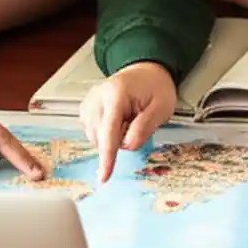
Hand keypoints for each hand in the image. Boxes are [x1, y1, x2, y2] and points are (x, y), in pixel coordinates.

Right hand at [80, 62, 177, 183]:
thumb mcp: (162, 107)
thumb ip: (145, 126)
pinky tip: (118, 121)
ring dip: (113, 137)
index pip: (109, 132)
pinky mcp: (86, 108)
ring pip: (95, 137)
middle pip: (101, 138)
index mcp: (116, 94)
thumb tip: (128, 145)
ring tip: (128, 119)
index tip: (104, 176)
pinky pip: (93, 132)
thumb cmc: (155, 86)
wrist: (145, 71)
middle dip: (120, 140)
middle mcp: (97, 97)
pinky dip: (106, 133)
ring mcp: (89, 102)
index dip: (107, 157)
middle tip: (137, 123)